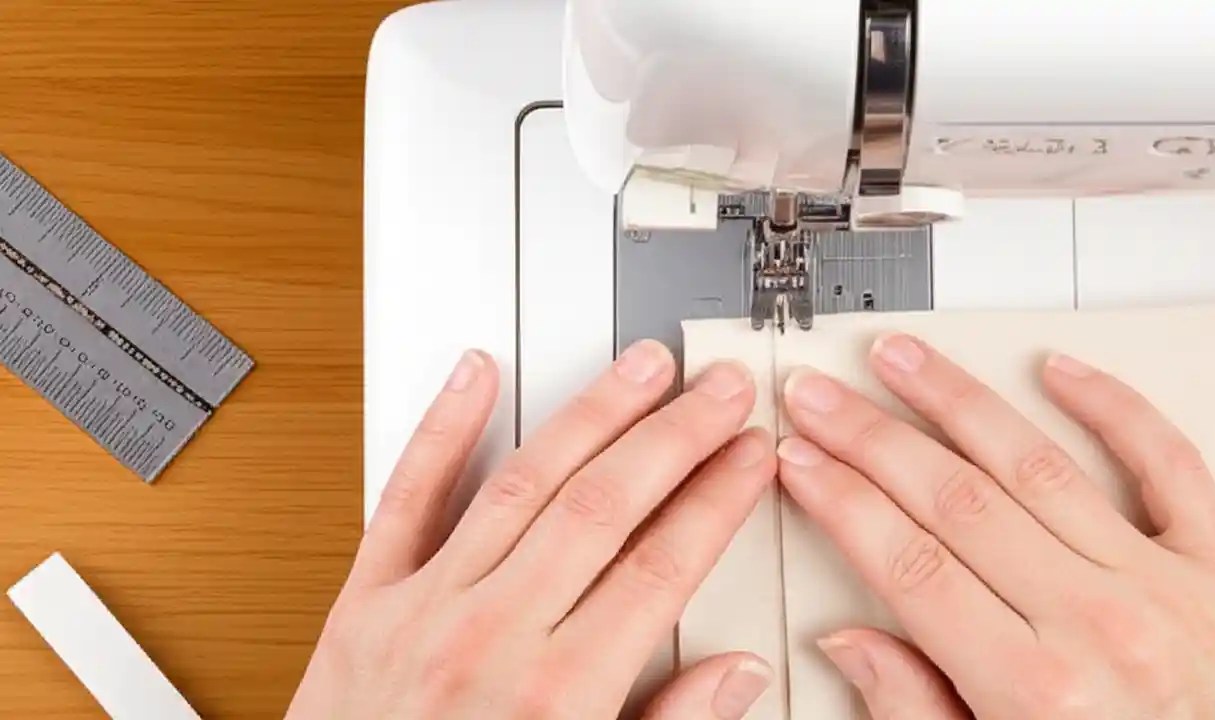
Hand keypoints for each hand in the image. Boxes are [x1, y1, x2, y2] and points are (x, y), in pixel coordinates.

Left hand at [287, 341, 777, 719]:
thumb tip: (734, 676)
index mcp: (557, 699)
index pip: (662, 568)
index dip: (717, 500)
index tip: (748, 458)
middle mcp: (491, 639)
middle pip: (605, 508)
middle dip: (674, 436)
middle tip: (717, 391)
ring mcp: (424, 610)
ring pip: (524, 485)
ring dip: (590, 415)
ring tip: (639, 369)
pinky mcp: (367, 602)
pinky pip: (406, 500)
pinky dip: (441, 431)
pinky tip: (476, 376)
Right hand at [778, 334, 1214, 719]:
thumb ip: (916, 711)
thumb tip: (851, 643)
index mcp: (1036, 693)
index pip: (907, 564)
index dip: (841, 501)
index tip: (801, 462)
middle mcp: (1100, 627)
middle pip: (954, 501)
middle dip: (870, 438)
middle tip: (822, 399)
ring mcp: (1166, 589)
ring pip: (1035, 465)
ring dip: (956, 401)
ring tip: (903, 361)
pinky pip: (1168, 465)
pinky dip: (1113, 408)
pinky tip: (1059, 373)